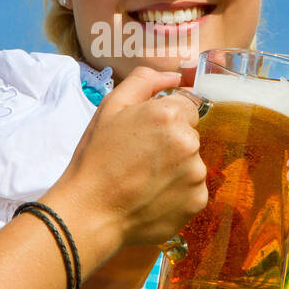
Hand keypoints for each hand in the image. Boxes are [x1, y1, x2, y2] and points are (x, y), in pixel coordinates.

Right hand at [48, 67, 207, 268]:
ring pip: (192, 162)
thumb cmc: (96, 159)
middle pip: (190, 134)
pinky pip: (193, 189)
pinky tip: (152, 197)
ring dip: (175, 168)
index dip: (164, 119)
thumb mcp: (110, 107)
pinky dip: (177, 192)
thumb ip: (144, 81)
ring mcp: (196, 174)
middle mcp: (189, 142)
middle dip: (170, 142)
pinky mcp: (197, 201)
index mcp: (169, 115)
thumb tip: (175, 75)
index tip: (145, 135)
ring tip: (144, 180)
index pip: (186, 105)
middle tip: (139, 158)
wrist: (90, 213)